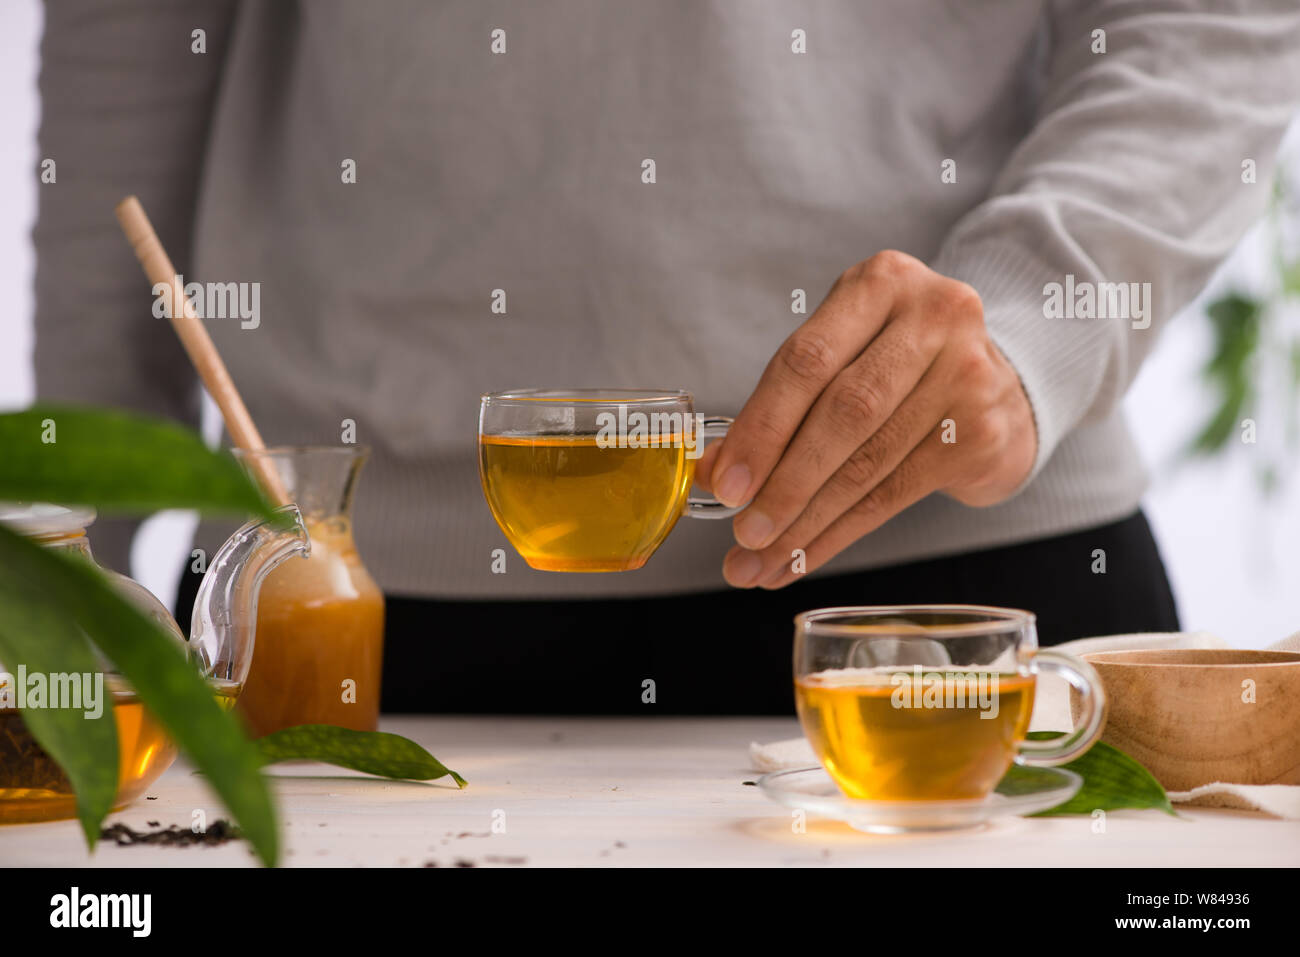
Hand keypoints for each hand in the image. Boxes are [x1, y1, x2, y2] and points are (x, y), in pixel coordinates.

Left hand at [701, 250, 1036, 588]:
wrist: (997, 388)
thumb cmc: (896, 369)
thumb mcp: (839, 359)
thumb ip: (779, 405)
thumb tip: (716, 472)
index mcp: (880, 282)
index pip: (806, 361)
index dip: (761, 428)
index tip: (725, 485)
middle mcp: (933, 317)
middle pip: (843, 413)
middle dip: (784, 484)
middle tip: (743, 534)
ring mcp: (969, 373)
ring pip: (868, 463)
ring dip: (806, 522)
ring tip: (760, 561)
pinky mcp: (982, 432)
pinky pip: (895, 494)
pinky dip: (840, 532)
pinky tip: (803, 557)